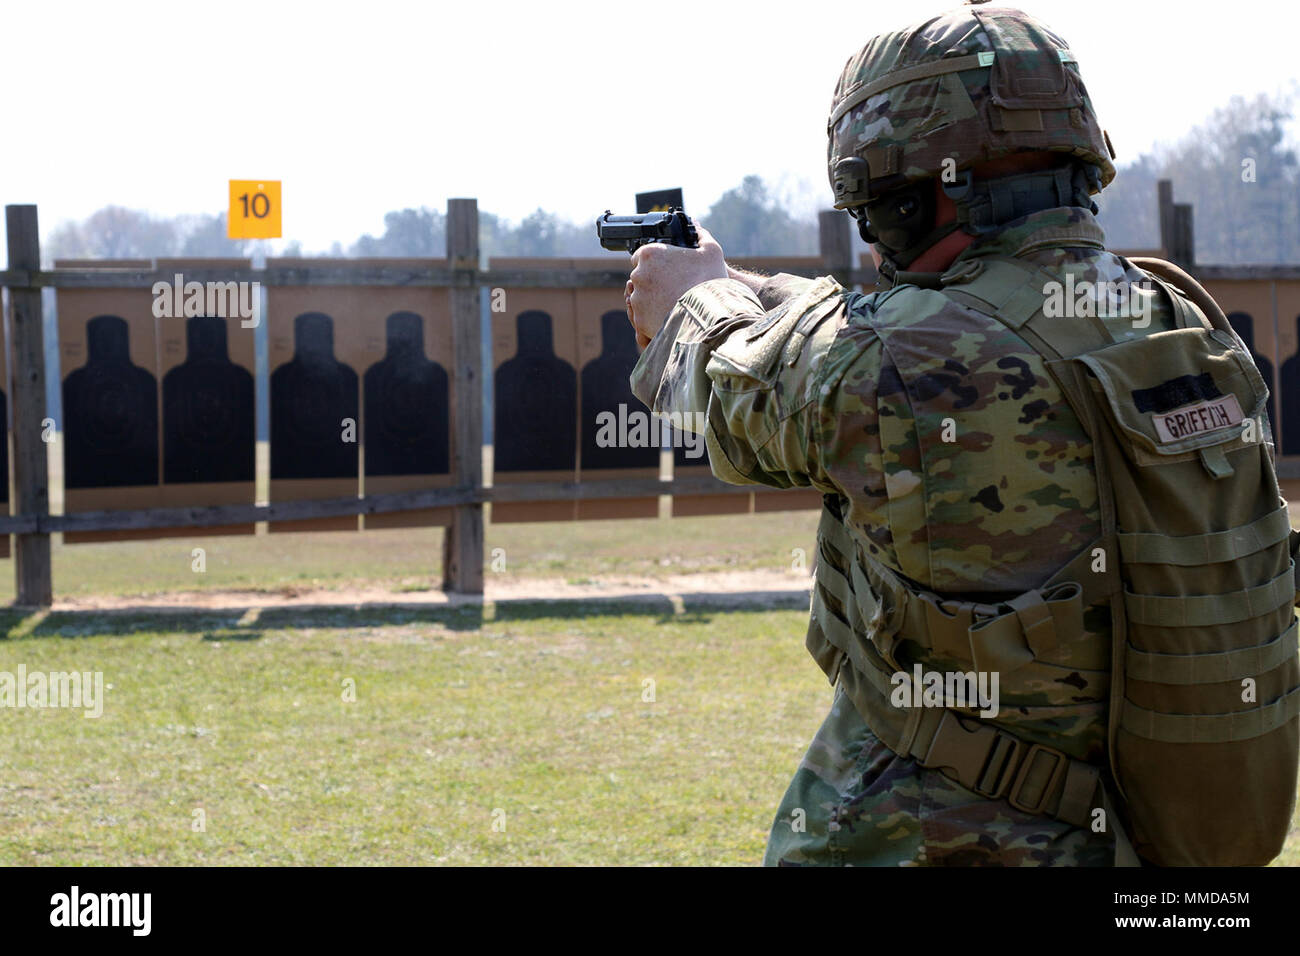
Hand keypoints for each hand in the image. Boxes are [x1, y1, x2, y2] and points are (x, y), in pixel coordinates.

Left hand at [625, 224, 725, 349]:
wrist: (711, 317)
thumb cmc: (710, 282)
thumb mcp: (711, 251)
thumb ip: (701, 235)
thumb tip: (696, 226)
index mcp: (651, 254)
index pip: (641, 255)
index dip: (655, 262)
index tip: (666, 269)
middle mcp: (638, 275)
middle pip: (640, 277)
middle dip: (653, 281)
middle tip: (673, 287)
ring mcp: (637, 299)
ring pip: (641, 298)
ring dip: (653, 300)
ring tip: (674, 303)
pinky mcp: (640, 320)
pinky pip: (643, 317)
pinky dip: (653, 317)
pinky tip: (670, 315)